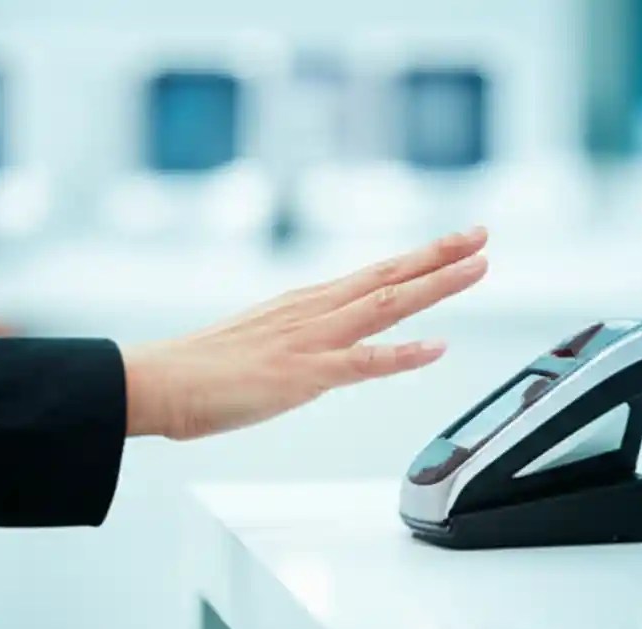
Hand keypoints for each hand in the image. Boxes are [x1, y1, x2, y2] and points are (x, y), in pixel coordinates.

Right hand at [122, 227, 488, 438]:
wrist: (159, 381)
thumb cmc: (202, 368)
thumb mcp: (262, 342)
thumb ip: (299, 341)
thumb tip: (322, 349)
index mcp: (305, 304)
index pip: (374, 273)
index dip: (420, 257)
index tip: (455, 243)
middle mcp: (313, 310)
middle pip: (389, 275)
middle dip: (440, 255)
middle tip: (482, 235)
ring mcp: (311, 339)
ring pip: (386, 304)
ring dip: (435, 285)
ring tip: (477, 269)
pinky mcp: (303, 374)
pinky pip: (363, 362)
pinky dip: (404, 354)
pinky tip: (437, 346)